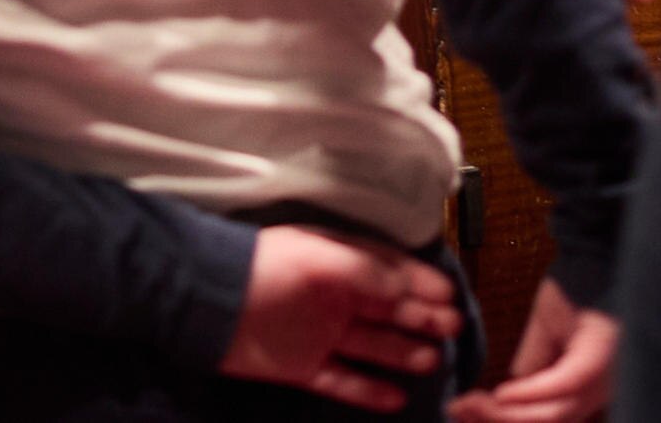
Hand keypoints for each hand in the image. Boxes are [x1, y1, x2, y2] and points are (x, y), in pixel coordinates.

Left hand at [224, 226, 462, 410]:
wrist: (209, 301)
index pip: (390, 271)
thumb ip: (371, 276)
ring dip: (402, 353)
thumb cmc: (267, 268)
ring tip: (431, 362)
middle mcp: (335, 298)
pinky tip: (396, 398)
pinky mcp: (304, 366)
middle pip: (387, 310)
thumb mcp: (324, 261)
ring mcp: (320, 334)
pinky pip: (343, 380)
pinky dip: (368, 389)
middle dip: (420, 318)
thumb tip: (414, 291)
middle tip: (452, 328)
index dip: (420, 283)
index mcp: (339, 263)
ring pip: (372, 346)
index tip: (449, 295)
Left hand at [454, 284, 617, 422]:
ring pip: (551, 422)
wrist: (597, 290)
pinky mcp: (581, 401)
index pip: (568, 383)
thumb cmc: (576, 292)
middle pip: (557, 413)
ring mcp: (595, 397)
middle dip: (508, 414)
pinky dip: (518, 418)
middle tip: (465, 405)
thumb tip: (515, 383)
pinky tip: (486, 412)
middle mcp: (603, 384)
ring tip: (466, 411)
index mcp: (600, 353)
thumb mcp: (550, 311)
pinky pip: (550, 417)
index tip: (500, 394)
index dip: (531, 393)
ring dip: (507, 420)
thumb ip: (534, 351)